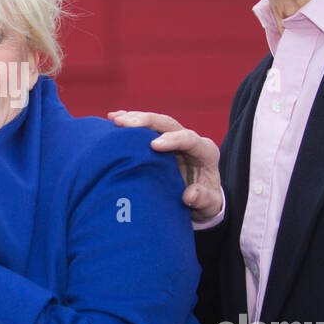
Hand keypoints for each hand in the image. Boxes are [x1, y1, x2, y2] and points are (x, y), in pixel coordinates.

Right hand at [108, 110, 222, 223]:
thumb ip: (204, 200)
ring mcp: (175, 137)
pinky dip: (131, 121)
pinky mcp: (162, 139)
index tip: (154, 145)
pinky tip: (113, 118)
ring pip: (156, 122)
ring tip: (115, 120)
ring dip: (135, 119)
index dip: (172, 140)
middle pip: (169, 124)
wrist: (202, 198)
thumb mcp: (210, 205)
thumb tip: (189, 195)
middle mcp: (190, 140)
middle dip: (147, 121)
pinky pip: (146, 127)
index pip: (189, 139)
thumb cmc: (206, 202)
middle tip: (125, 124)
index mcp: (205, 152)